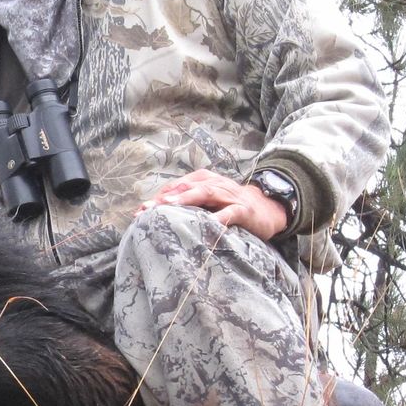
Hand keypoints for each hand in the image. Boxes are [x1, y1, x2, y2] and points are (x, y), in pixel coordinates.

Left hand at [135, 169, 290, 241]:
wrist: (266, 208)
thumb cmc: (228, 206)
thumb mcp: (206, 203)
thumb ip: (185, 206)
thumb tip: (155, 216)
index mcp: (202, 180)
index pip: (175, 187)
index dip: (157, 198)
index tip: (139, 212)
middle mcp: (214, 183)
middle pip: (187, 188)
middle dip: (166, 198)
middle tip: (148, 209)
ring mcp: (229, 195)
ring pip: (206, 193)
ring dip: (187, 199)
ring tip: (171, 206)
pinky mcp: (243, 209)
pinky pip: (230, 212)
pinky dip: (220, 217)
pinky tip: (210, 224)